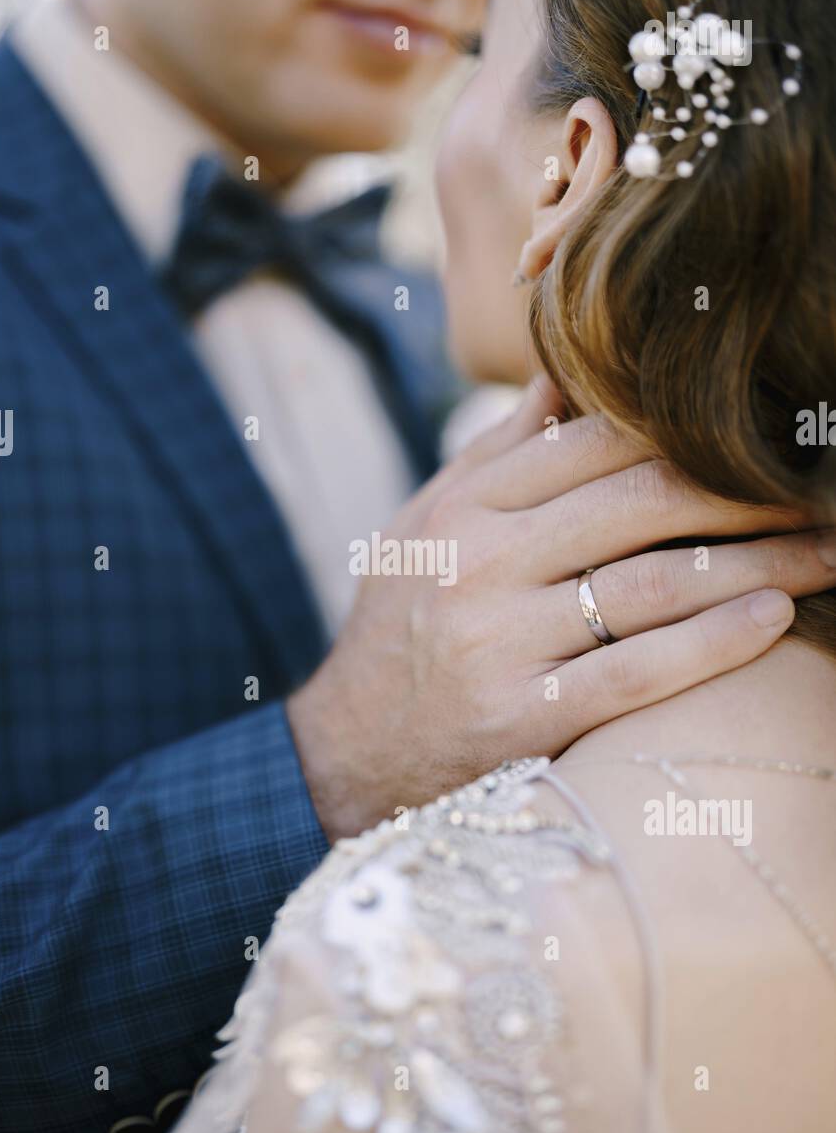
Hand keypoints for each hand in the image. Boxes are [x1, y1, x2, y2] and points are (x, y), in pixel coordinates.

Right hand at [288, 377, 835, 840]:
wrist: (345, 752)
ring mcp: (500, 642)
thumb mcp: (425, 526)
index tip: (758, 430)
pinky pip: (634, 671)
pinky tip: (773, 619)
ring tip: (826, 552)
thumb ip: (496, 455)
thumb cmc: (399, 628)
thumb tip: (565, 379)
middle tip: (818, 484)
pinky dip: (711, 643)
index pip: (596, 444)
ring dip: (757, 563)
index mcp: (465, 506)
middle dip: (745, 489)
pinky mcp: (522, 718)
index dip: (688, 430)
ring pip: (651, 584)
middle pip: (639, 503)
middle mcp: (482, 564)